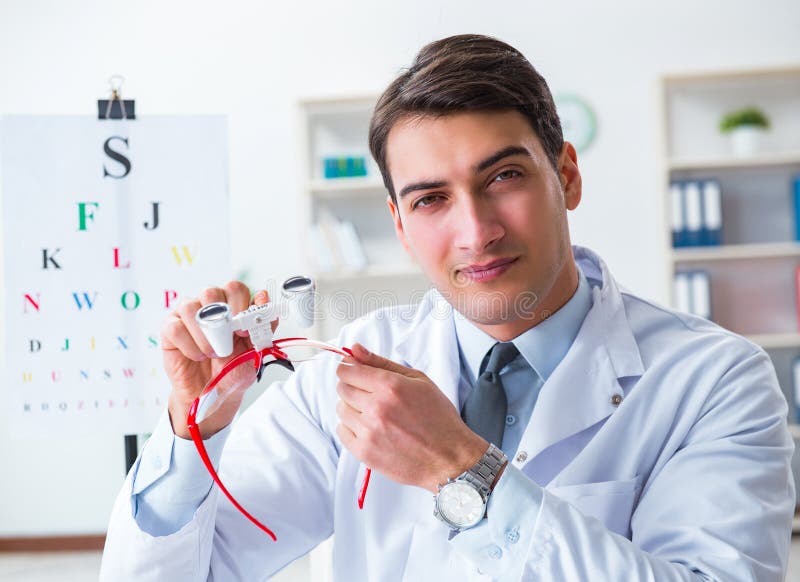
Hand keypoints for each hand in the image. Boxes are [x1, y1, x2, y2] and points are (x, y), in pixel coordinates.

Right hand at [161, 282, 272, 438]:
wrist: (212, 394)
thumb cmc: (232, 369)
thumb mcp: (255, 350)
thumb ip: (263, 324)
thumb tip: (264, 298)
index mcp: (231, 305)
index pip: (235, 289)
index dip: (241, 306)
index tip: (244, 331)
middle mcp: (208, 305)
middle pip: (211, 292)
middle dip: (221, 320)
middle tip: (227, 344)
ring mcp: (187, 315)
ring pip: (190, 307)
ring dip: (204, 335)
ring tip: (212, 354)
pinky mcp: (169, 329)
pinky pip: (175, 328)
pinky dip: (189, 345)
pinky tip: (197, 356)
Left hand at [335, 343, 487, 492]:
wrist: (449, 457)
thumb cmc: (438, 418)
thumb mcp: (418, 380)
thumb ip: (382, 363)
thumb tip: (355, 349)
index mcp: (391, 386)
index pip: (348, 370)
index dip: (350, 369)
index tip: (355, 372)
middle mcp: (377, 407)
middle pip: (342, 388)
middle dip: (352, 387)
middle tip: (371, 394)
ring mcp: (369, 431)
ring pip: (341, 409)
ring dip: (353, 408)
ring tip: (375, 413)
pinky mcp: (365, 452)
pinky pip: (342, 431)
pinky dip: (351, 427)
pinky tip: (371, 428)